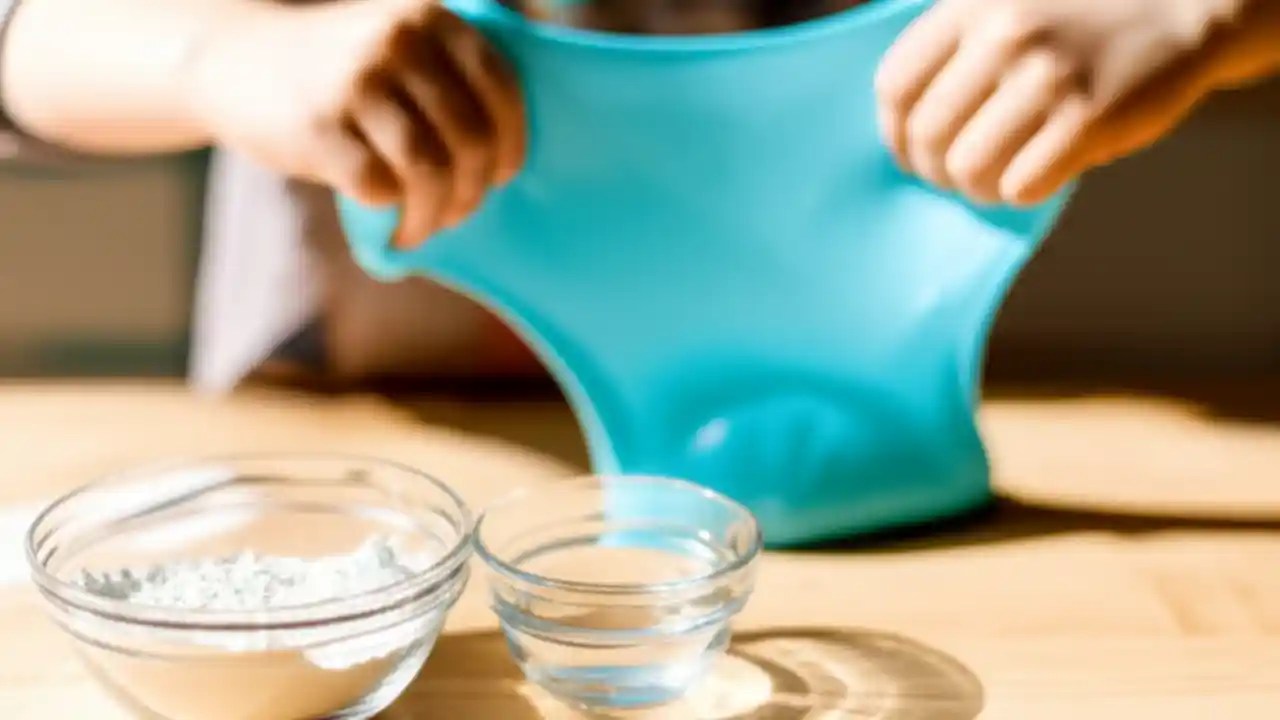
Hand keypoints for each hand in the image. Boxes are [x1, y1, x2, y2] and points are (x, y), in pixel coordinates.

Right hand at [188, 0, 525, 247]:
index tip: (501, 174)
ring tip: (422, 226)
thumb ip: (448, 79)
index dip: (511, 142)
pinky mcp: (318, 127)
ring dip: (435, 213)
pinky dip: (395, 216)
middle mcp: (398, 41)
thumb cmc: (338, 71)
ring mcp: (357, 82)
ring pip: (429, 170)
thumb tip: (503, 162)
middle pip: (469, 138)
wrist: (234, 62)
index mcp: (431, 19)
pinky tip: (390, 226)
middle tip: (457, 211)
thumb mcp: (398, 44)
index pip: (500, 89)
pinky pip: (380, 187)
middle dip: (472, 190)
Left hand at [874, 0, 1247, 204]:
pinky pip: (1021, 185)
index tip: (908, 151)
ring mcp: (1048, 77)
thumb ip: (959, 54)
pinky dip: (1021, 191)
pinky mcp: (1089, 118)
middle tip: (954, 176)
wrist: (1188, 4)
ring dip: (975, 188)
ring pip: (968, 168)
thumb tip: (908, 134)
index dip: (895, 132)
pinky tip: (1037, 175)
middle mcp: (1005, 36)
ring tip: (996, 179)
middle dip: (933, 170)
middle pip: (927, 135)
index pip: (896, 85)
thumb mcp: (1009, 9)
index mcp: (972, 6)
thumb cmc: (1083, 21)